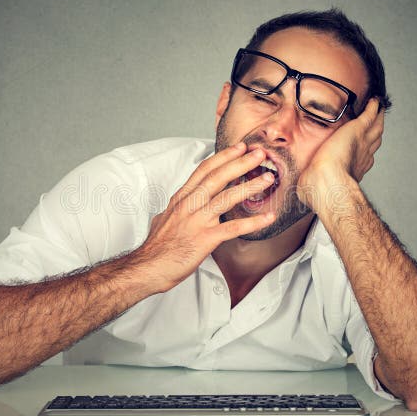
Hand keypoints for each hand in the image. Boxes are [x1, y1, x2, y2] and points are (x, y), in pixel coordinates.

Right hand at [134, 143, 276, 290]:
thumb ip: (173, 210)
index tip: (240, 148)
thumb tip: (174, 208)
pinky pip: (233, 228)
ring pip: (227, 197)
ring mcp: (197, 221)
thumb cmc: (156, 247)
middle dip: (240, 162)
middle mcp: (189, 205)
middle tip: (259, 153)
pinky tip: (268, 217)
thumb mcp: (163, 220)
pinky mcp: (205, 239)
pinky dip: (253, 222)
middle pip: (218, 177)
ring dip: (250, 186)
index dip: (223, 157)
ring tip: (268, 178)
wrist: (148, 268)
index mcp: (181, 198)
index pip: (204, 170)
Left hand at [297, 98, 384, 211]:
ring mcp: (362, 142)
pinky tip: (374, 101)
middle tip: (377, 122)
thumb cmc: (319, 189)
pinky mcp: (357, 129)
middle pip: (374, 140)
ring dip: (378, 118)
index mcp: (354, 168)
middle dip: (375, 131)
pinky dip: (373, 107)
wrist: (326, 183)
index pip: (363, 156)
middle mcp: (362, 155)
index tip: (364, 145)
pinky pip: (370, 115)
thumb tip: (300, 190)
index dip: (365, 149)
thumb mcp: (313, 185)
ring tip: (379, 109)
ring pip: (376, 127)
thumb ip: (310, 183)